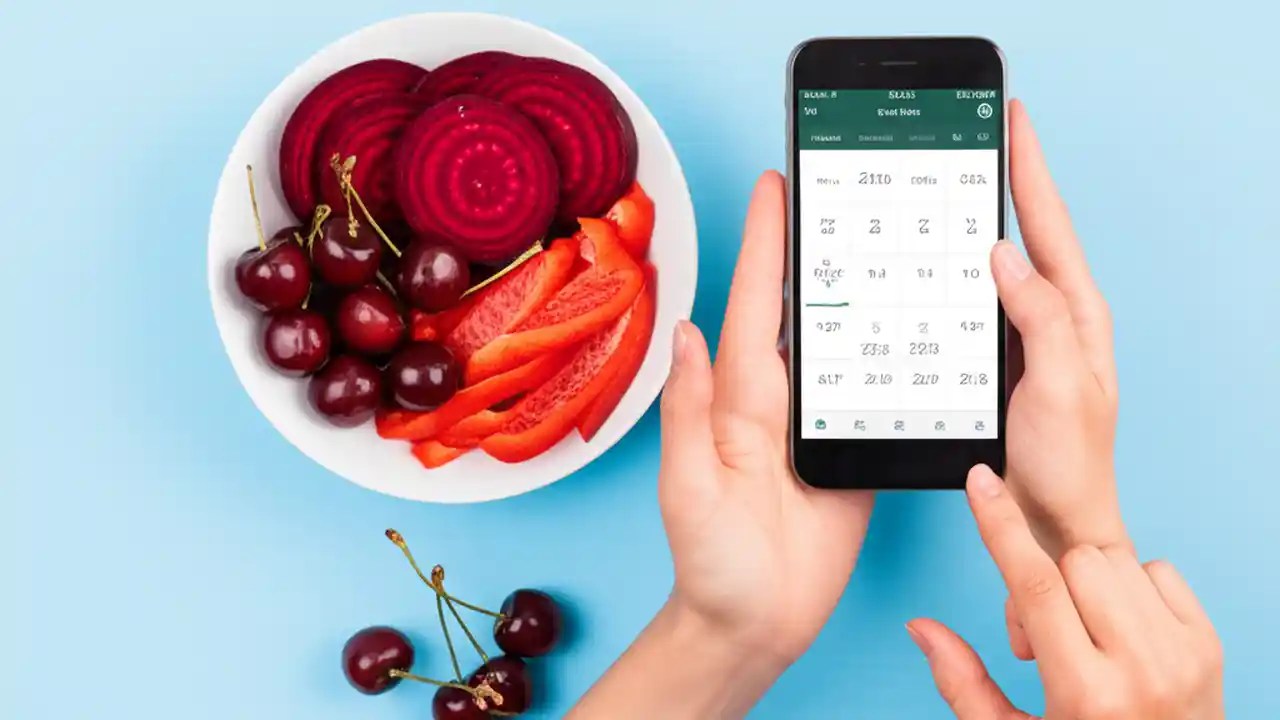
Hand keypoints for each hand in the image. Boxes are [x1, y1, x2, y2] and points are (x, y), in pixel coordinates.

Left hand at [566, 172, 872, 719]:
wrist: (754, 625)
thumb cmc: (711, 563)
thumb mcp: (688, 489)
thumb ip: (690, 413)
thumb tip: (688, 334)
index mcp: (737, 400)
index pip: (753, 306)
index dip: (765, 244)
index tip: (776, 186)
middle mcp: (776, 401)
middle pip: (801, 309)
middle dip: (816, 246)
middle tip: (841, 187)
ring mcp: (817, 424)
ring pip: (842, 343)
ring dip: (861, 291)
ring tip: (889, 235)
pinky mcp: (854, 451)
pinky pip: (876, 394)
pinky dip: (892, 355)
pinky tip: (916, 324)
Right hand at [908, 467, 1223, 718]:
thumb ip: (963, 683)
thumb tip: (921, 628)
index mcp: (1084, 693)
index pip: (1034, 585)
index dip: (1000, 526)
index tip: (981, 482)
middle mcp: (1140, 669)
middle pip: (1075, 563)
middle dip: (1049, 580)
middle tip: (1052, 628)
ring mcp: (1181, 653)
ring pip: (1115, 561)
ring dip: (1089, 581)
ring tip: (1089, 630)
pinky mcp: (1208, 644)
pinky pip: (1159, 570)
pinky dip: (1133, 586)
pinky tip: (1124, 626)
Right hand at [998, 100, 1126, 558]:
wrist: (1052, 520)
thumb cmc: (1068, 465)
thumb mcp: (1063, 387)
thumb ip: (1040, 318)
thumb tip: (1005, 257)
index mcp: (1076, 315)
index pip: (1050, 226)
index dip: (1030, 171)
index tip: (1014, 123)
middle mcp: (1052, 317)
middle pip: (1026, 232)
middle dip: (1005, 180)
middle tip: (980, 138)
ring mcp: (1024, 336)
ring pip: (998, 263)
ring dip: (977, 222)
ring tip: (955, 182)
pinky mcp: (996, 358)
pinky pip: (974, 300)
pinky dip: (957, 272)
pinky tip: (938, 263)